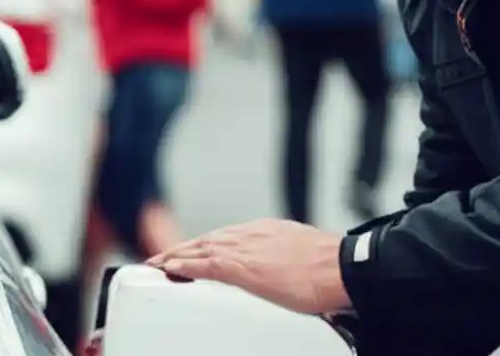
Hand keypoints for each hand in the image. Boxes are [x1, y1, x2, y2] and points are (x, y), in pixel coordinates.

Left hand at [146, 218, 350, 313]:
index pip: (227, 236)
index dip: (206, 244)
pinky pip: (204, 265)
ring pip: (201, 248)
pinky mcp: (242, 267)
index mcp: (266, 231)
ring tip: (159, 262)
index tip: (193, 251)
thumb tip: (285, 268)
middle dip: (185, 247)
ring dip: (177, 254)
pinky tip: (170, 269)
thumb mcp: (301, 253)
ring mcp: (245, 248)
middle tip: (164, 256)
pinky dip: (185, 265)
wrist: (340, 267)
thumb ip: (286, 257)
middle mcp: (251, 234)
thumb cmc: (329, 266)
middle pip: (208, 239)